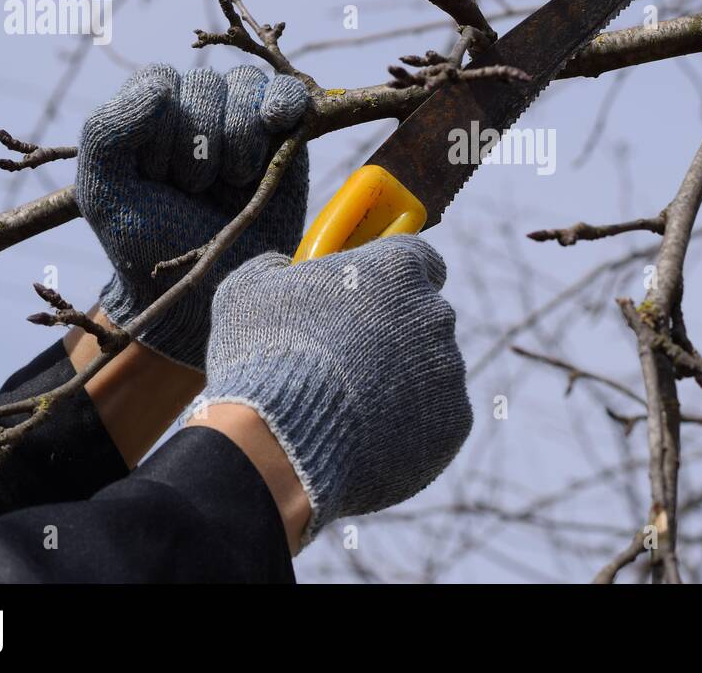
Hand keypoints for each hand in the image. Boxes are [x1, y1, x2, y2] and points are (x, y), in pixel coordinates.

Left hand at [76, 63, 308, 368]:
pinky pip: (289, 93)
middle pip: (205, 83)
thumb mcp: (103, 192)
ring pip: (247, 85)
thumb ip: (107, 130)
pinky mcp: (285, 136)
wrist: (207, 289)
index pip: (159, 80)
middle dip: (199, 142)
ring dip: (239, 135)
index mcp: (147, 112)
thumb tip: (162, 85)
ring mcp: (243, 118)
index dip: (161, 126)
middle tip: (194, 189)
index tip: (157, 176)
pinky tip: (273, 125)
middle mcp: (196, 107)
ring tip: (231, 181)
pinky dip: (283, 102)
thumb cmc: (148, 241)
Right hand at [194, 236, 472, 544]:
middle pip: (424, 316)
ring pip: (431, 369)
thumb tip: (284, 269)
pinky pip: (435, 417)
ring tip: (348, 405)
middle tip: (349, 357)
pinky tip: (367, 436)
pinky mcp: (452, 422)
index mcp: (396, 268)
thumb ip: (277, 267)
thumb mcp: (248, 290)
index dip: (392, 276)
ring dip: (401, 380)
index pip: (417, 258)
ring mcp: (448, 370)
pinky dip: (409, 424)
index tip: (371, 293)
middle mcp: (434, 313)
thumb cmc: (263, 358)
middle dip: (395, 332)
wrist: (280, 444)